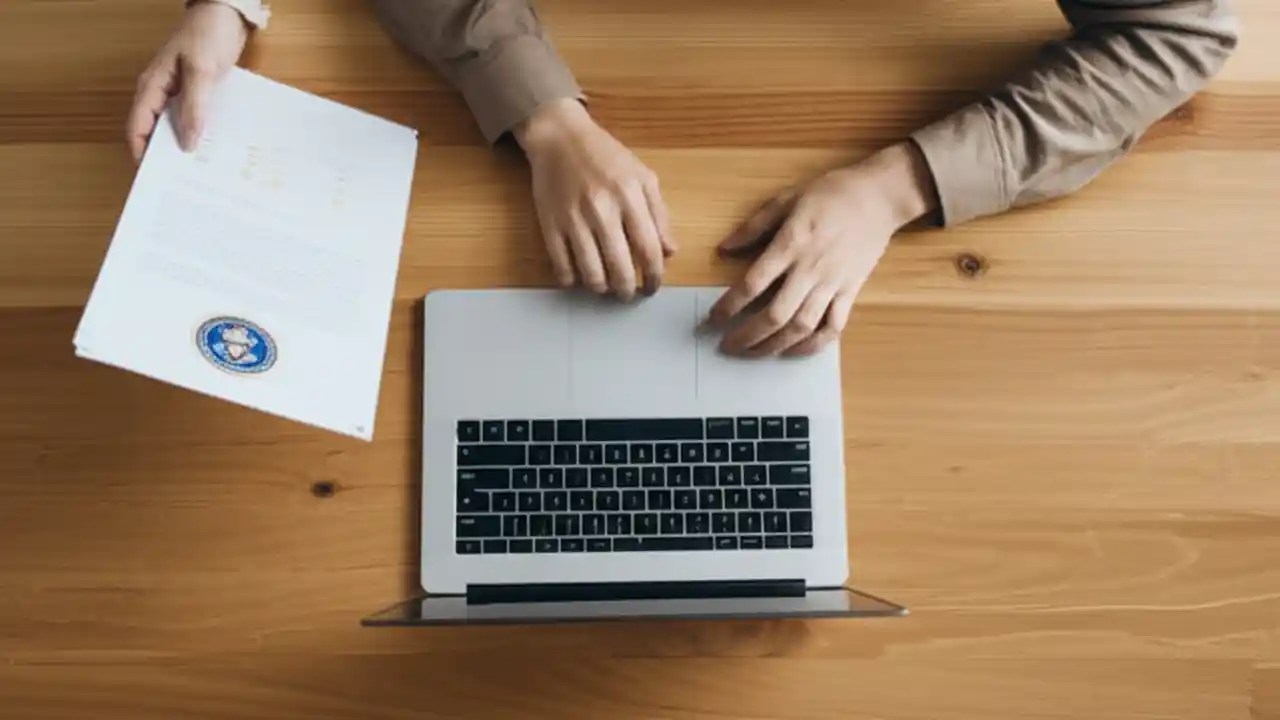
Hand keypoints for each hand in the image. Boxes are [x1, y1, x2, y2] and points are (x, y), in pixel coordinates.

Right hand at [126, 1, 248, 162]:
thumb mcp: (202, 72)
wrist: (225, 13)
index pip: (137, 127)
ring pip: (175, 126)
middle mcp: (160, 92)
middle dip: (165, 155)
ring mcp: (178, 93)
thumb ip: (195, 107)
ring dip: (185, 145)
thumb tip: (187, 144)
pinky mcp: (196, 93)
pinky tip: (215, 147)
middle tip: (181, 182)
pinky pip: (194, 118)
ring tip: (200, 171)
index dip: (141, 153)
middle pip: (155, 131)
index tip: (153, 178)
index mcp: (152, 87)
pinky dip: (200, 132)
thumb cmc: (207, 35)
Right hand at [515, 99, 675, 299]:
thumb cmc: (606, 156)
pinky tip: (577, 279)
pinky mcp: (549, 223)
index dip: (653, 276)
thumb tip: (669, 252)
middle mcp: (602, 210)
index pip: (649, 250)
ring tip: (605, 287)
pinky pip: (560, 265)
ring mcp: (573, 219)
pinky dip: (570, 280)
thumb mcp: (643, 176)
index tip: (652, 287)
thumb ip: (659, 214)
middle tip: (628, 293)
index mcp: (630, 197)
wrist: (560, 137)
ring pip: (590, 272)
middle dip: (627, 290)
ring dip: (600, 288)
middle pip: (620, 268)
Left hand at [708, 142, 936, 356]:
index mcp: (790, 245)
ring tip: (754, 354)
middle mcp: (810, 269)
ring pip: (802, 327)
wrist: (879, 197)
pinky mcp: (851, 291)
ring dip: (775, 346)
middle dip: (748, 336)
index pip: (753, 284)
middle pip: (776, 315)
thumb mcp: (785, 199)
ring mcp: (833, 283)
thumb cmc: (830, 194)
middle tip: (727, 346)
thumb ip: (753, 227)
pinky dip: (814, 345)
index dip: (729, 306)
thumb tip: (724, 249)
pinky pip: (833, 327)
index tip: (713, 319)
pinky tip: (795, 351)